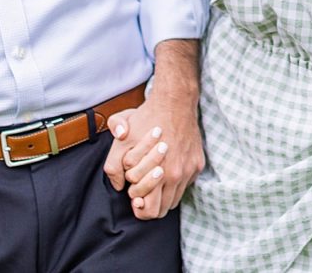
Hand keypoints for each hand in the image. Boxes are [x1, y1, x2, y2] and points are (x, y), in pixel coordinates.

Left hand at [102, 40, 203, 218]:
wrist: (174, 101)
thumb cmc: (147, 119)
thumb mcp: (122, 139)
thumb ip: (113, 165)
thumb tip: (118, 185)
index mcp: (159, 174)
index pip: (149, 211)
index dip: (137, 205)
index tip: (133, 194)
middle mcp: (177, 175)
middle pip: (162, 210)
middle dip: (149, 203)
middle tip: (141, 190)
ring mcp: (189, 170)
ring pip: (175, 199)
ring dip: (163, 194)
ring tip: (152, 180)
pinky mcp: (197, 163)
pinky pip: (186, 184)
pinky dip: (176, 183)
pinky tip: (166, 169)